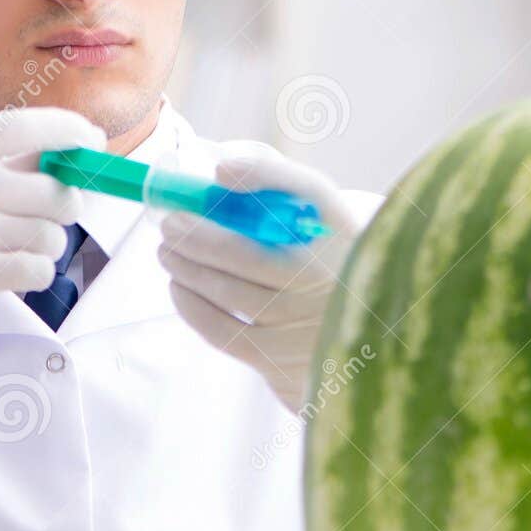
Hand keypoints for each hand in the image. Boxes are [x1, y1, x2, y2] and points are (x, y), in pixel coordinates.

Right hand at [0, 107, 104, 355]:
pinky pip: (35, 268)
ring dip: (44, 244)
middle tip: (52, 215)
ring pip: (47, 233)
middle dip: (64, 204)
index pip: (25, 126)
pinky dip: (36, 271)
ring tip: (15, 249)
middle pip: (50, 188)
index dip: (70, 133)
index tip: (92, 142)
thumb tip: (60, 161)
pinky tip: (15, 272)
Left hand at [157, 150, 372, 412]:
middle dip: (196, 235)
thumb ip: (276, 181)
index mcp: (344, 234)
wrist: (363, 338)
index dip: (255, 182)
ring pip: (228, 292)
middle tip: (170, 223)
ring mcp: (306, 325)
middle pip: (247, 253)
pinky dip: (192, 305)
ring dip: (186, 267)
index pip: (305, 194)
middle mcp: (330, 279)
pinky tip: (179, 287)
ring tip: (167, 250)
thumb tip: (221, 168)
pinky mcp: (282, 362)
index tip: (216, 173)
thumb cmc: (327, 261)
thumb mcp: (320, 218)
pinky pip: (223, 331)